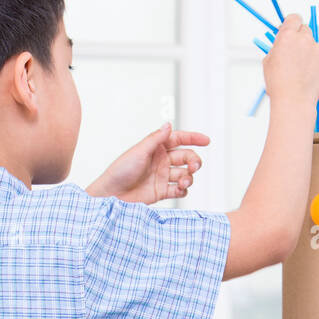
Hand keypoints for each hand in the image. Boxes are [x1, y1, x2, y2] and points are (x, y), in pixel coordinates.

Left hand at [88, 122, 208, 203]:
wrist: (111, 194)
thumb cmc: (120, 171)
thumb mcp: (139, 152)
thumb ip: (156, 139)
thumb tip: (168, 124)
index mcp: (156, 148)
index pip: (179, 139)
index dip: (193, 138)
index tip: (206, 141)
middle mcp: (161, 161)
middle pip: (186, 157)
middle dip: (194, 161)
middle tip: (193, 167)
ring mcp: (162, 176)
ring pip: (185, 174)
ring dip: (189, 177)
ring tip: (183, 182)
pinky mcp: (162, 191)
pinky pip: (179, 190)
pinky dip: (183, 190)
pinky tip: (180, 189)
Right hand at [263, 13, 318, 105]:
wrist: (294, 101)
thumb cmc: (279, 84)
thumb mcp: (268, 61)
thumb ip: (278, 46)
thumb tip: (282, 41)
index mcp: (288, 36)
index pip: (294, 18)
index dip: (292, 24)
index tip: (292, 30)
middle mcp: (305, 39)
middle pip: (306, 30)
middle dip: (301, 40)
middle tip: (296, 56)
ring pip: (315, 46)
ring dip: (310, 55)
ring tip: (303, 72)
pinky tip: (311, 76)